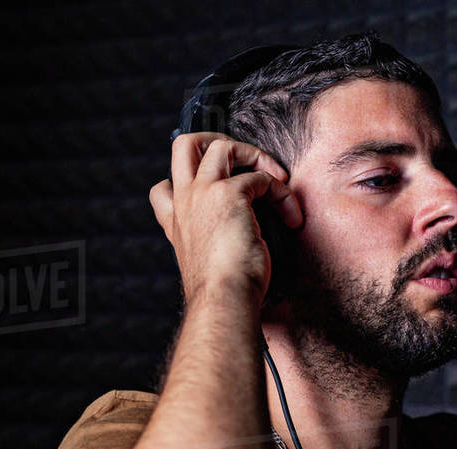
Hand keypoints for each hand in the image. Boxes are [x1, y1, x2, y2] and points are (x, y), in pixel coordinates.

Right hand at [149, 132, 302, 306]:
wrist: (224, 299)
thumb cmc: (225, 292)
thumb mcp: (212, 264)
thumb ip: (217, 244)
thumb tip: (244, 239)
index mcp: (177, 222)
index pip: (164, 188)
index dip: (189, 180)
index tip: (217, 193)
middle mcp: (184, 202)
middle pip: (185, 145)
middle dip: (219, 140)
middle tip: (250, 160)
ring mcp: (202, 193)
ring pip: (222, 146)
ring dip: (257, 157)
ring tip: (279, 180)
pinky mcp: (229, 195)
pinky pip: (262, 177)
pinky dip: (282, 192)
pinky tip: (292, 217)